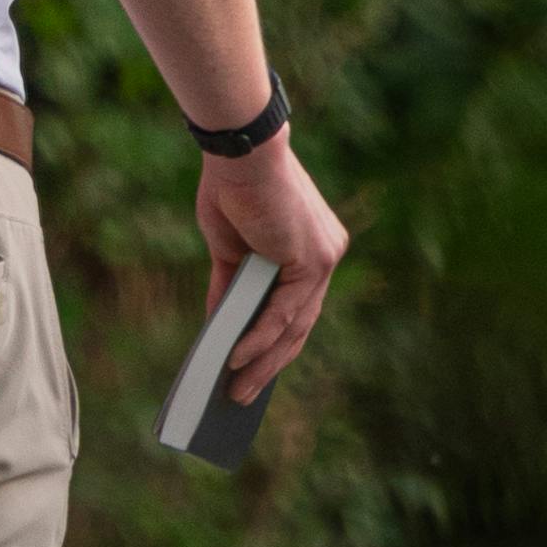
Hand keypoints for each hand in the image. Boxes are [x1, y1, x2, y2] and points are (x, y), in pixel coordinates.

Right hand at [197, 130, 346, 397]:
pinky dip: (258, 340)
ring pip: (293, 327)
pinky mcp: (311, 261)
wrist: (240, 151)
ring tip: (235, 392)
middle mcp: (325, 256)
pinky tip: (235, 360)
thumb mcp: (227, 247)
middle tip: (243, 395)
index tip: (255, 373)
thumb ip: (230, 286)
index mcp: (310, 250)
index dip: (275, 343)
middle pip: (298, 325)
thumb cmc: (231, 188)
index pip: (296, 307)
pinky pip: (283, 313)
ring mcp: (323, 260)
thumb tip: (221, 326)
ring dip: (262, 363)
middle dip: (269, 365)